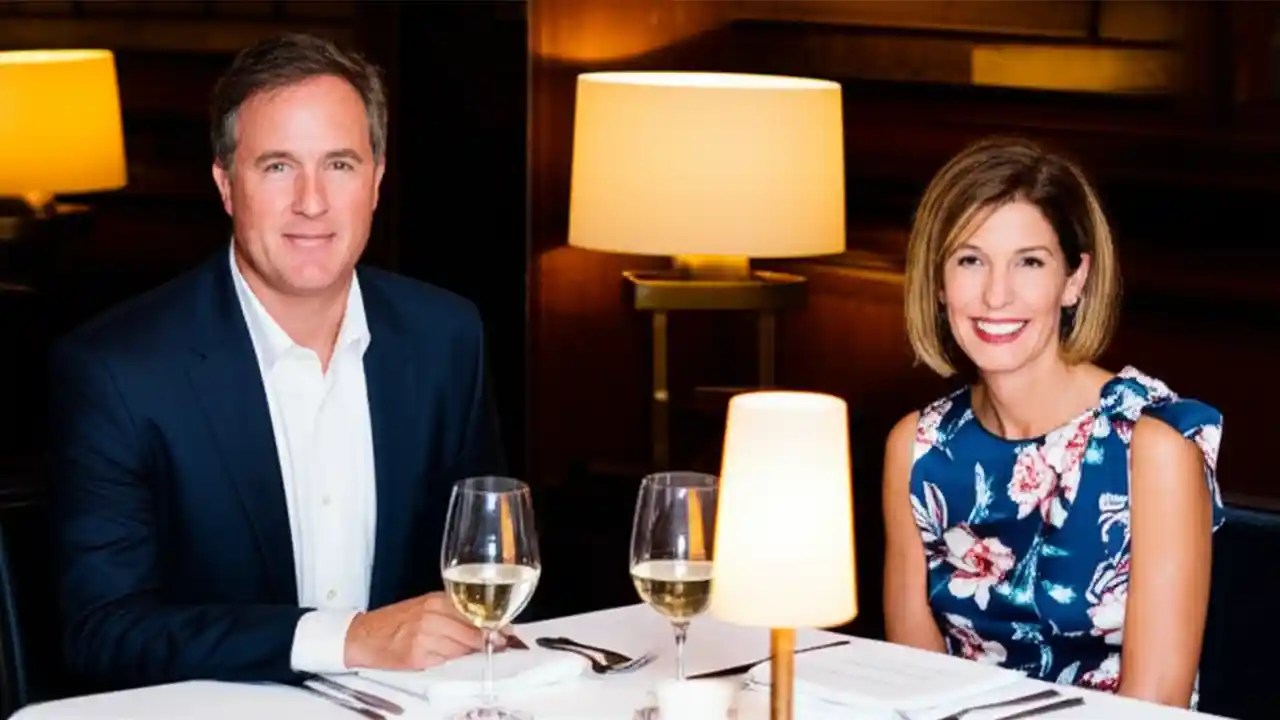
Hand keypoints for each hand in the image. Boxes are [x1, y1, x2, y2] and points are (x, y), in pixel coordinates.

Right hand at [343, 591, 503, 669]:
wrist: (363, 635)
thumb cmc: (395, 622)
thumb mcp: (425, 607)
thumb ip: (452, 612)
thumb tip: (484, 624)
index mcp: (436, 601)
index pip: (474, 612)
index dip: (494, 624)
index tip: (507, 631)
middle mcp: (432, 616)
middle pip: (472, 632)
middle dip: (488, 641)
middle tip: (499, 645)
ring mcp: (425, 637)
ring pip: (462, 649)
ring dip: (471, 654)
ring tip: (473, 654)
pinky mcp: (418, 657)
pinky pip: (446, 663)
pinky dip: (452, 663)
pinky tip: (449, 660)